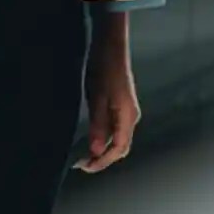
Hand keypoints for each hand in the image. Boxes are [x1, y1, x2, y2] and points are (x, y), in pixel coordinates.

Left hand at [76, 19, 140, 172]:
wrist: (111, 46)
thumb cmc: (104, 69)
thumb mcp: (97, 98)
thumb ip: (98, 125)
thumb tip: (97, 151)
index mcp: (127, 116)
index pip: (118, 149)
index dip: (102, 161)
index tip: (84, 167)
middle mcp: (130, 116)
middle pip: (121, 147)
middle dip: (103, 158)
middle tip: (82, 164)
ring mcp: (127, 110)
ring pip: (118, 138)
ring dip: (104, 149)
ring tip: (85, 154)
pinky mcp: (121, 104)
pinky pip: (116, 128)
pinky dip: (105, 137)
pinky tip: (92, 137)